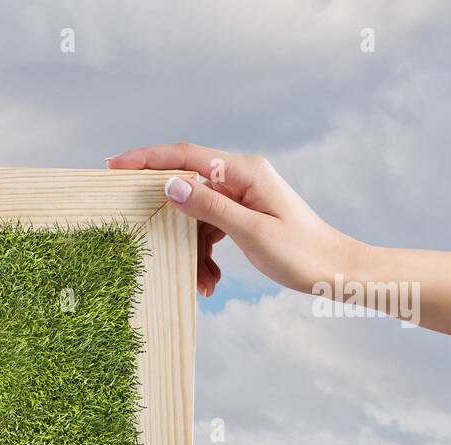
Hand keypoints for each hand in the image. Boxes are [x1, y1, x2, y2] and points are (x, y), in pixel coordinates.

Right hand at [107, 142, 359, 297]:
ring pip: (195, 216)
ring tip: (201, 281)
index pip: (186, 156)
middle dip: (167, 220)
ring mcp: (241, 197)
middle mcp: (241, 178)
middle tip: (142, 237)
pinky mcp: (242, 216)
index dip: (146, 159)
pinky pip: (209, 230)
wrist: (337, 271)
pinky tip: (211, 280)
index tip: (113, 165)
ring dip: (190, 250)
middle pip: (186, 188)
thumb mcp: (252, 232)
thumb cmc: (303, 253)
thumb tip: (170, 186)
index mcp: (245, 172)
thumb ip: (209, 208)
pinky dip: (204, 255)